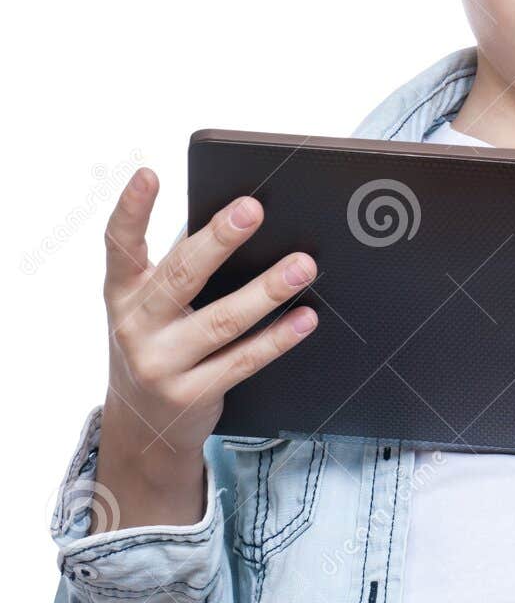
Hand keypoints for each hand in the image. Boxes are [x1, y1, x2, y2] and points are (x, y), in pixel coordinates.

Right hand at [94, 166, 317, 527]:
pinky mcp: (191, 395)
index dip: (132, 209)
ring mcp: (160, 365)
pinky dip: (277, 338)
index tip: (149, 174)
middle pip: (180, 277)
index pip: (120, 246)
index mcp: (123, 293)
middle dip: (218, 240)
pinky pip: (243, 361)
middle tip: (252, 209)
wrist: (142, 429)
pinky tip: (305, 318)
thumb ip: (184, 268)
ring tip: (303, 265)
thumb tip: (241, 222)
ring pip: (220, 321)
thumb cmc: (159, 342)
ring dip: (266, 290)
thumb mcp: (151, 307)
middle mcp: (135, 327)